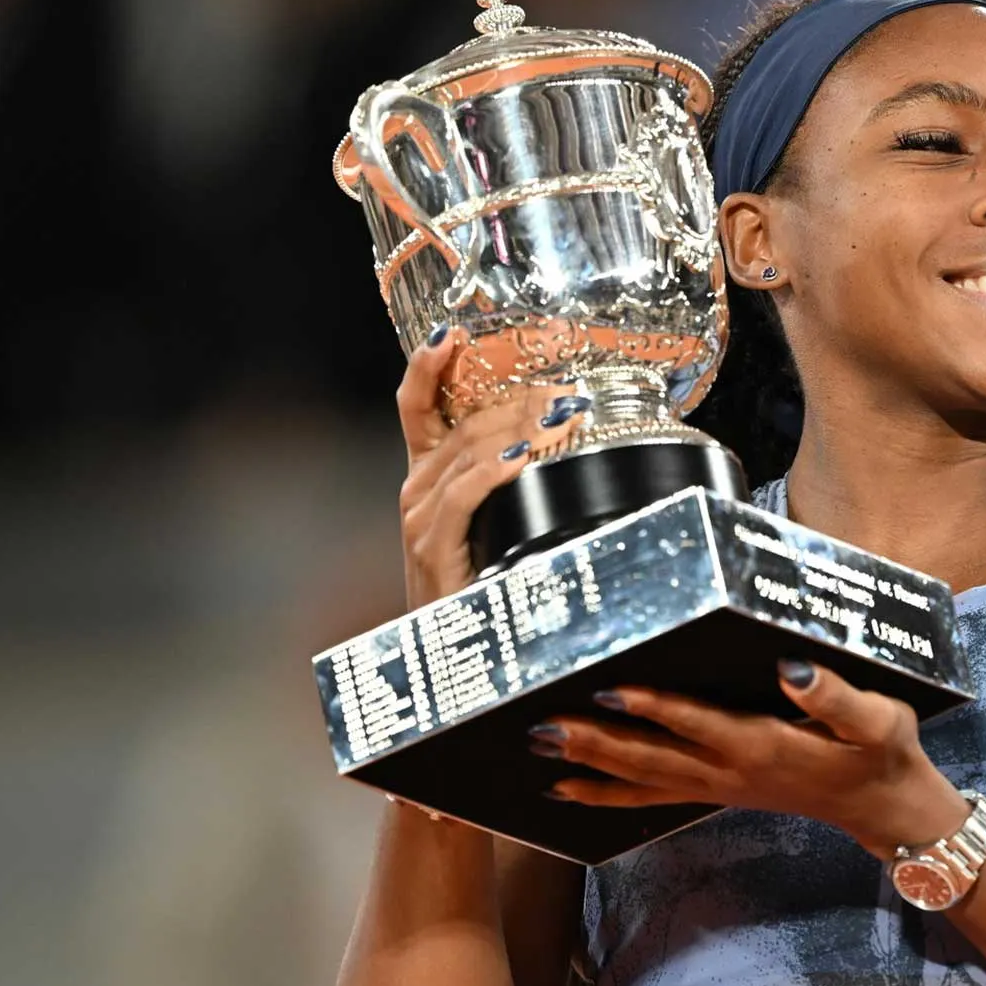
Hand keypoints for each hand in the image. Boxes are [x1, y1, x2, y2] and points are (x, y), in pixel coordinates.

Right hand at [394, 328, 588, 606]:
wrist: (452, 654)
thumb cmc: (483, 583)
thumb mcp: (497, 521)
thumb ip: (514, 481)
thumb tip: (569, 438)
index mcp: (428, 474)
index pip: (417, 405)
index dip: (428, 365)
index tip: (453, 332)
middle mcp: (416, 486)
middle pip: (464, 421)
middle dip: (518, 398)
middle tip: (568, 388)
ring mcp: (419, 515)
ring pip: (468, 450)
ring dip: (519, 427)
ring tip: (563, 413)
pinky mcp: (432, 544)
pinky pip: (461, 494)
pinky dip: (493, 471)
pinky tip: (522, 458)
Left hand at [533, 660, 971, 858]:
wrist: (883, 809)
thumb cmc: (882, 754)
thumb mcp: (877, 720)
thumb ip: (836, 697)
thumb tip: (792, 668)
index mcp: (763, 744)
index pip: (698, 722)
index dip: (653, 706)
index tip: (610, 688)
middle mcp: (730, 770)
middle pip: (651, 757)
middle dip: (596, 741)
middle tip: (544, 726)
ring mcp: (718, 786)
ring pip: (642, 778)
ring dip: (589, 766)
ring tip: (539, 753)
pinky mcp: (715, 792)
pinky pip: (651, 797)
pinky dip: (607, 794)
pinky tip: (568, 790)